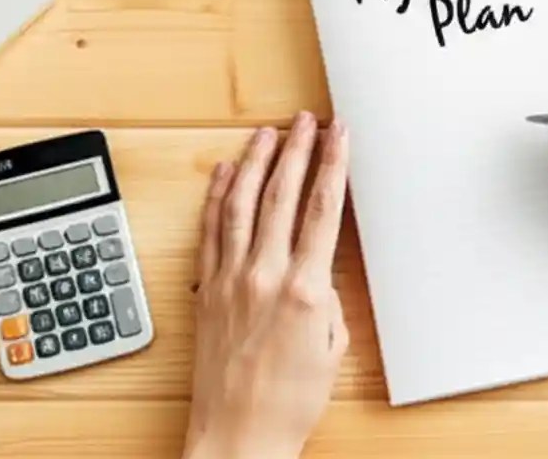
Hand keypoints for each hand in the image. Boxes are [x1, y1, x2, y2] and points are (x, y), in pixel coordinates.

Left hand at [183, 113, 349, 458]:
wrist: (238, 436)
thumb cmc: (288, 403)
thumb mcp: (333, 349)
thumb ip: (329, 300)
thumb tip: (321, 269)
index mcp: (306, 290)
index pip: (323, 209)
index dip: (333, 164)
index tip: (339, 134)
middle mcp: (265, 275)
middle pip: (282, 194)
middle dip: (297, 149)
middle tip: (306, 120)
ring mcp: (230, 279)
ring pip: (242, 202)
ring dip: (257, 161)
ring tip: (269, 133)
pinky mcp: (207, 290)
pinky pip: (210, 230)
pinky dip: (217, 195)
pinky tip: (226, 172)